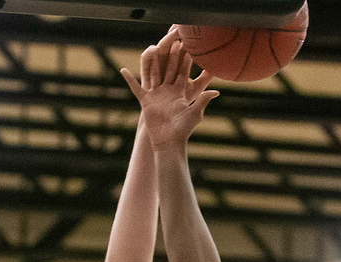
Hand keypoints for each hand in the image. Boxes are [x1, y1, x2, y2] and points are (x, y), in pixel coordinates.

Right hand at [121, 32, 218, 149]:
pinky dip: (129, 80)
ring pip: (153, 74)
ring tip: (152, 47)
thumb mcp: (195, 113)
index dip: (186, 60)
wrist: (169, 142)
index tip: (189, 47)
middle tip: (174, 40)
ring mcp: (156, 95)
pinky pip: (136, 88)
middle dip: (171, 55)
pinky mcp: (145, 101)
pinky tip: (123, 70)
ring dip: (152, 61)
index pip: (183, 72)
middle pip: (169, 69)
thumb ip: (202, 100)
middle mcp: (167, 91)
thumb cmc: (183, 130)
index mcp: (180, 92)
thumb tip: (216, 91)